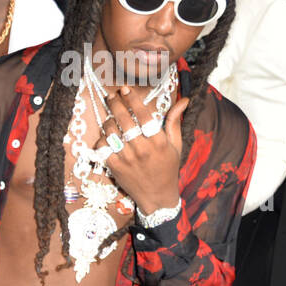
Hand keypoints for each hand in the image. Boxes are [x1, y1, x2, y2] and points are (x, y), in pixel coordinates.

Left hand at [102, 89, 185, 215]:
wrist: (157, 196)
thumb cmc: (168, 168)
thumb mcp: (175, 145)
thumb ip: (174, 121)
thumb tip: (184, 99)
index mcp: (158, 142)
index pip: (143, 115)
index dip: (132, 100)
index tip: (126, 89)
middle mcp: (142, 149)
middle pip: (124, 120)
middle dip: (116, 104)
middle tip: (112, 96)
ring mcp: (126, 159)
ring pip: (111, 132)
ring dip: (108, 121)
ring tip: (111, 118)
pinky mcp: (114, 167)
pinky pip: (102, 147)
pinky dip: (102, 139)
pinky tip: (106, 136)